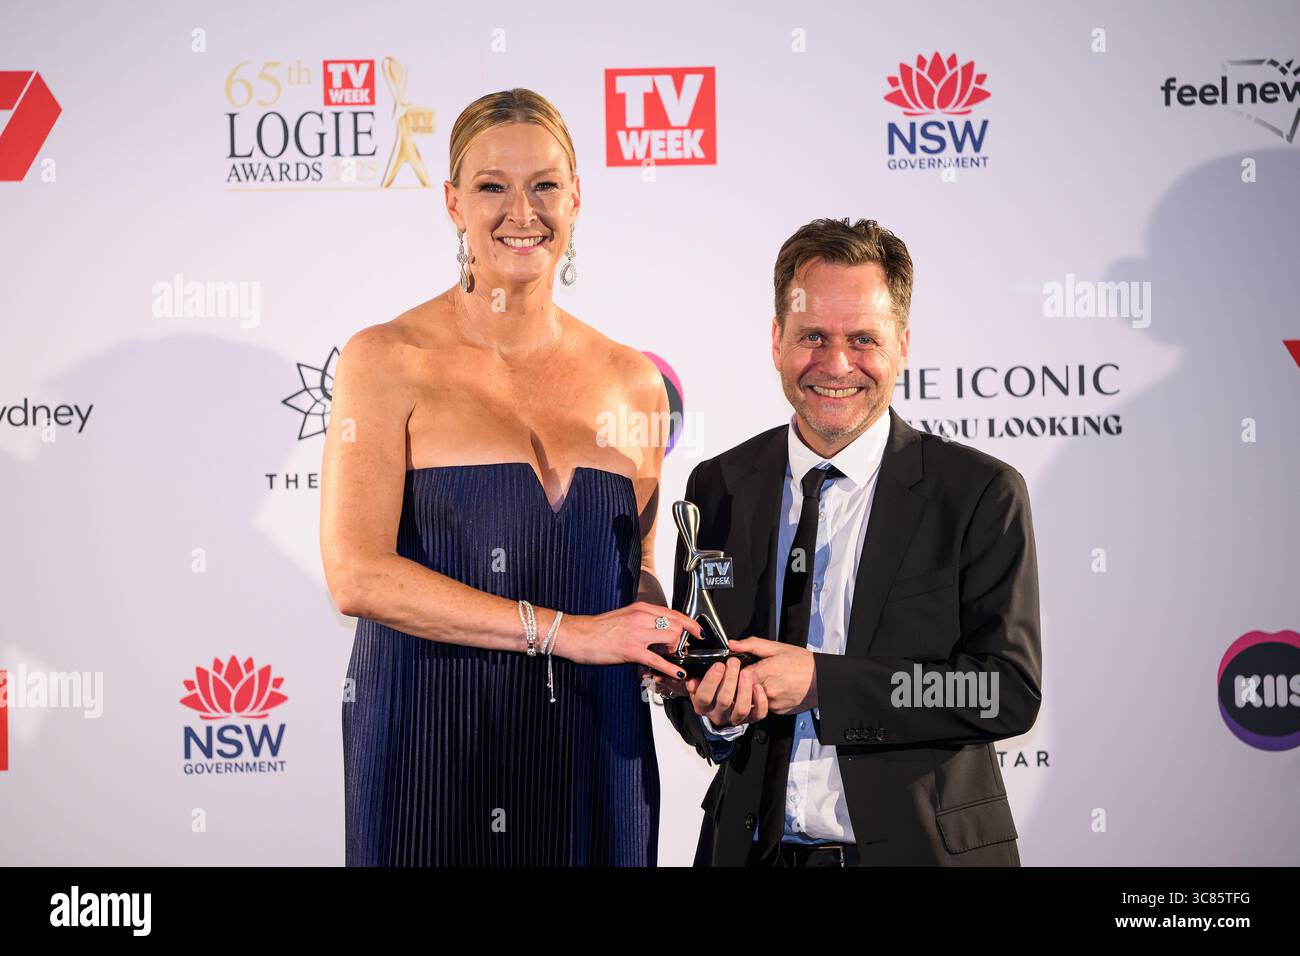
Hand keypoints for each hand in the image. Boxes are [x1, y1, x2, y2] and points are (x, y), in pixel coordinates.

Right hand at [564, 602, 701, 678]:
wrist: (578, 635)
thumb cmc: (599, 628)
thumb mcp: (625, 617)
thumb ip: (644, 621)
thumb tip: (660, 631)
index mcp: (642, 608)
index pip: (674, 613)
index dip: (690, 623)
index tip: (699, 631)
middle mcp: (642, 617)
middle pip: (677, 625)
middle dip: (686, 639)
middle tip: (686, 650)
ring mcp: (637, 633)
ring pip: (671, 638)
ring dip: (677, 651)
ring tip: (674, 659)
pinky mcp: (631, 649)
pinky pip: (658, 659)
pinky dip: (671, 668)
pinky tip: (678, 673)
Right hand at [674, 655, 768, 727]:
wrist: (729, 696)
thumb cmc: (714, 684)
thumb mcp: (700, 680)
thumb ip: (695, 679)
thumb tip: (690, 682)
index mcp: (702, 706)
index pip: (703, 697)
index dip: (711, 681)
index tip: (719, 665)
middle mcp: (718, 715)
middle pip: (723, 700)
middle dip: (729, 679)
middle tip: (734, 662)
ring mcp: (735, 718)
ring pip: (741, 709)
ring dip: (744, 689)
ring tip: (746, 672)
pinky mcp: (752, 718)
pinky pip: (758, 713)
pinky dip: (760, 700)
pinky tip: (758, 686)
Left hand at [728, 637, 816, 714]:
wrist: (821, 680)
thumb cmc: (803, 663)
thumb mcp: (777, 647)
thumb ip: (752, 644)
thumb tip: (733, 644)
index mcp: (765, 673)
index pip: (738, 677)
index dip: (733, 673)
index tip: (734, 669)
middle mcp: (767, 691)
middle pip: (742, 691)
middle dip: (741, 685)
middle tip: (745, 678)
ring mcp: (772, 703)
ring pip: (752, 701)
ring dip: (751, 693)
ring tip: (760, 683)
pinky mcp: (778, 712)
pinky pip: (764, 707)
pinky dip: (763, 700)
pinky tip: (770, 690)